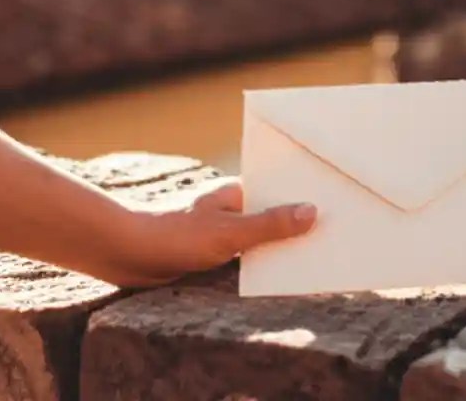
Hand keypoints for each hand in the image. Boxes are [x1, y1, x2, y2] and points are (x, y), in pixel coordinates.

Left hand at [110, 177, 316, 287]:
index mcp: (239, 193)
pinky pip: (250, 258)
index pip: (283, 191)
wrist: (127, 256)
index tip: (338, 205)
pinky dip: (266, 264)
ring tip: (316, 258)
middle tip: (335, 235)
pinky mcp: (216, 255)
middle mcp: (235, 209)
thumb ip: (270, 225)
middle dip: (301, 225)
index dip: (308, 198)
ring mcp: (226, 232)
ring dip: (284, 248)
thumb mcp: (230, 233)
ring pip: (265, 238)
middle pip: (277, 215)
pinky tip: (283, 274)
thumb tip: (312, 212)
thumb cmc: (175, 237)